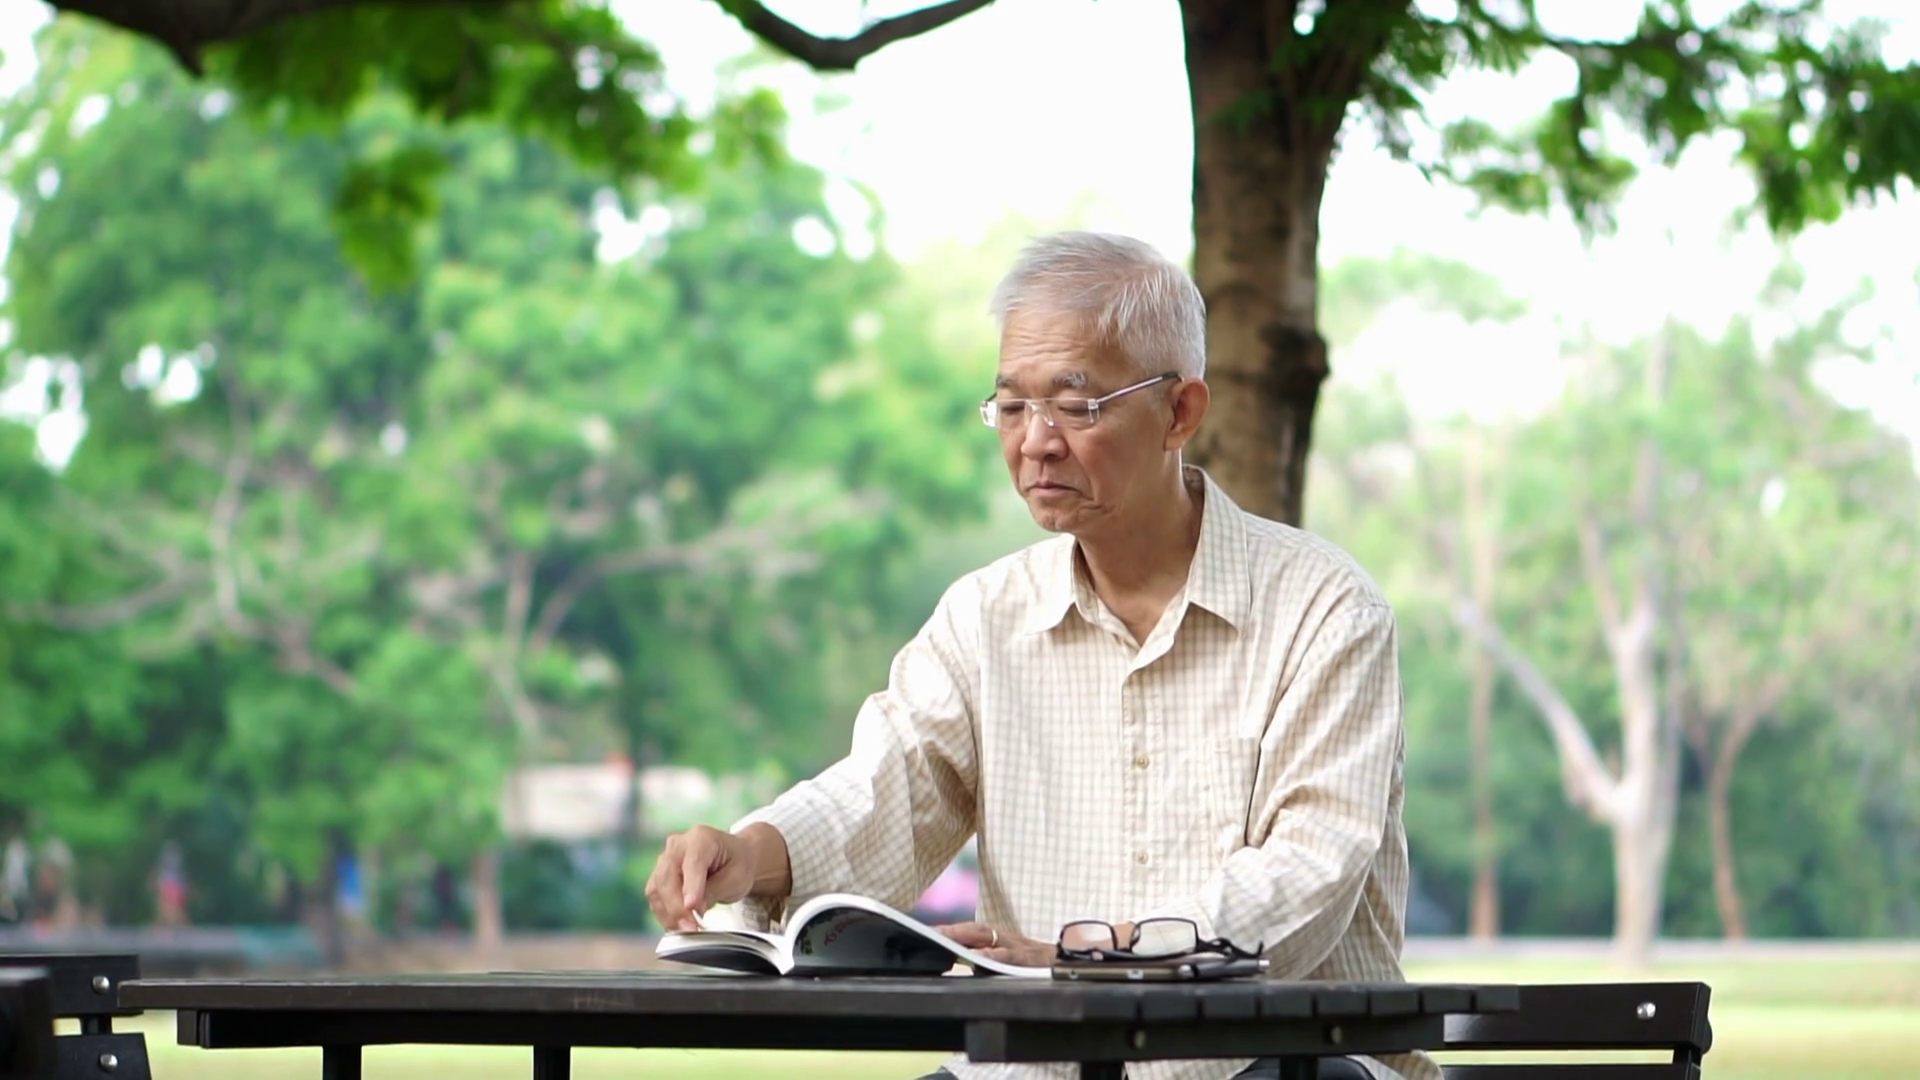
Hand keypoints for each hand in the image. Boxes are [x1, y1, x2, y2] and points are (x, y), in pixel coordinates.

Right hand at [645, 825, 758, 931]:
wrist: (732, 858)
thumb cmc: (736, 864)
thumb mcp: (736, 878)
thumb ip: (713, 890)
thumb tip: (692, 908)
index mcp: (701, 838)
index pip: (692, 863)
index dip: (691, 887)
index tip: (692, 907)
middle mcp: (677, 845)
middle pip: (667, 876)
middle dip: (677, 906)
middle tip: (692, 926)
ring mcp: (665, 859)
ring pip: (656, 888)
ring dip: (668, 913)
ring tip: (687, 929)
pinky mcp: (659, 876)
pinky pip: (655, 897)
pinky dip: (664, 913)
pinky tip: (678, 924)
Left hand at [935, 920, 1056, 968]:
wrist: (1070, 965)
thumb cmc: (1035, 965)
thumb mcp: (1008, 962)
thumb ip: (985, 962)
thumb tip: (958, 964)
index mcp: (998, 939)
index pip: (968, 931)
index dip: (947, 930)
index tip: (923, 932)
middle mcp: (1006, 938)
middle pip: (974, 929)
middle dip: (950, 930)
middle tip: (929, 932)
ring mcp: (1018, 945)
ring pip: (989, 937)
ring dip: (966, 937)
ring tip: (945, 939)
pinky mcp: (1030, 957)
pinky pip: (1010, 954)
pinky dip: (995, 954)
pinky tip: (981, 957)